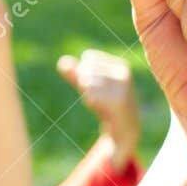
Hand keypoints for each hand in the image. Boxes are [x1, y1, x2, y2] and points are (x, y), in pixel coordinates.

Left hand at [56, 48, 140, 168]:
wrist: (125, 128)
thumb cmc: (106, 104)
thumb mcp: (89, 86)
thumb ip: (75, 73)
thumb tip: (62, 62)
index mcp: (120, 65)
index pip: (88, 57)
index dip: (83, 72)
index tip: (97, 85)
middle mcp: (124, 73)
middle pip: (86, 69)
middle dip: (85, 84)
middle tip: (99, 96)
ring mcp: (123, 87)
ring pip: (87, 82)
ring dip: (88, 94)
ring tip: (101, 102)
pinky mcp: (118, 101)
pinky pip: (91, 95)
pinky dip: (91, 102)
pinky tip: (102, 108)